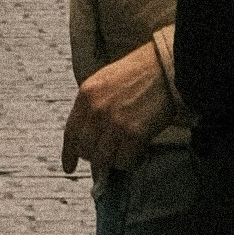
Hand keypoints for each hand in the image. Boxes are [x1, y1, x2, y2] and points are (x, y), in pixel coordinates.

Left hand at [62, 44, 168, 177]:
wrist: (164, 68)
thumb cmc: (138, 72)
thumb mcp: (104, 80)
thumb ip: (92, 105)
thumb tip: (88, 134)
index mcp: (87, 94)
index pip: (71, 132)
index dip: (69, 153)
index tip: (69, 166)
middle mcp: (97, 110)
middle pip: (86, 149)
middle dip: (93, 158)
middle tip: (103, 159)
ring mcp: (115, 123)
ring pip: (102, 159)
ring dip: (111, 162)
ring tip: (120, 156)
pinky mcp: (134, 134)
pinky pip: (123, 161)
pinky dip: (128, 162)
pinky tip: (134, 153)